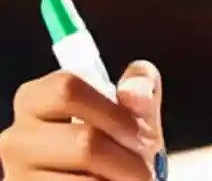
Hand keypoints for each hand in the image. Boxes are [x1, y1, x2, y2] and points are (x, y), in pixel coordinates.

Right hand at [0, 60, 165, 179]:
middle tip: (147, 164)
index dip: (114, 111)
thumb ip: (140, 86)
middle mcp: (17, 137)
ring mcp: (18, 173)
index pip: (68, 89)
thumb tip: (134, 92)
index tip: (141, 131)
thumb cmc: (117, 137)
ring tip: (133, 177)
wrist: (107, 176)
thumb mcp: (132, 106)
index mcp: (35, 99)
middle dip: (128, 156)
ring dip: (122, 179)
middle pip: (84, 142)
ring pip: (86, 179)